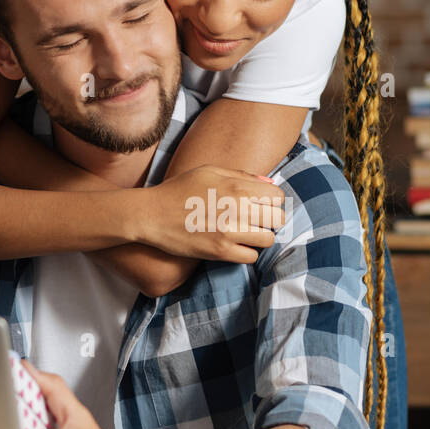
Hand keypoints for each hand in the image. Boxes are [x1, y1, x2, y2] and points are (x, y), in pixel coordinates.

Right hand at [141, 165, 285, 263]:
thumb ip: (242, 175)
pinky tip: (236, 245)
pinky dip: (247, 252)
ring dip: (261, 237)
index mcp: (236, 186)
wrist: (151, 215)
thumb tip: (269, 182)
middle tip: (256, 220)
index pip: (277, 196)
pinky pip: (251, 257)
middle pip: (277, 219)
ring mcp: (229, 232)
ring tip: (248, 233)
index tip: (261, 204)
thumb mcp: (209, 171)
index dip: (272, 200)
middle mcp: (237, 209)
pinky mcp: (219, 252)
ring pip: (268, 239)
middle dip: (270, 219)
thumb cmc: (179, 190)